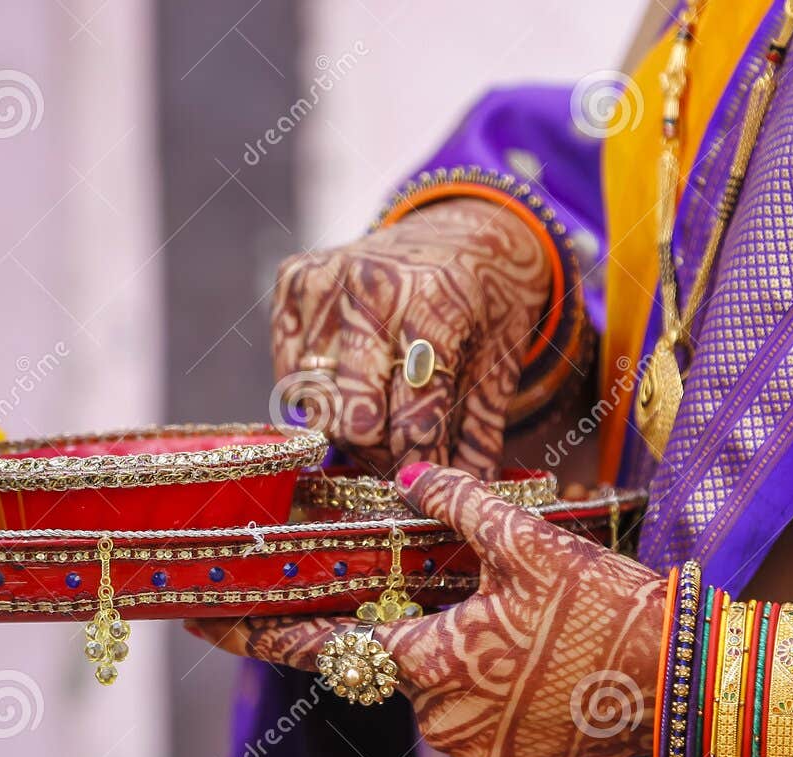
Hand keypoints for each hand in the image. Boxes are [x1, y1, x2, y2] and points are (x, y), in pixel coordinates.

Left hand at [189, 467, 667, 756]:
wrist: (680, 685)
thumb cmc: (606, 610)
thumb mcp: (529, 543)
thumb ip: (458, 505)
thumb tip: (411, 475)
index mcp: (430, 660)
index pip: (325, 645)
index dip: (262, 632)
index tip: (209, 624)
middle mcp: (435, 715)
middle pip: (389, 663)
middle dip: (416, 632)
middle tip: (477, 609)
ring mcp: (466, 750)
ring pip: (428, 691)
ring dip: (453, 660)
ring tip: (522, 634)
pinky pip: (461, 719)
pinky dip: (479, 689)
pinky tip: (527, 662)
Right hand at [271, 199, 550, 478]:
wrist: (460, 226)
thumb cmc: (484, 298)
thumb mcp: (501, 357)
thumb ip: (480, 428)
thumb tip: (466, 493)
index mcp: (434, 299)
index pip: (414, 411)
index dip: (421, 460)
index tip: (425, 484)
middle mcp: (372, 283)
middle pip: (356, 416)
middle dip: (381, 450)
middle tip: (401, 453)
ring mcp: (326, 278)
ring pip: (318, 401)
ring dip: (348, 425)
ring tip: (381, 415)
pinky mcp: (293, 279)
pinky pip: (291, 374)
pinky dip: (320, 392)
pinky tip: (351, 378)